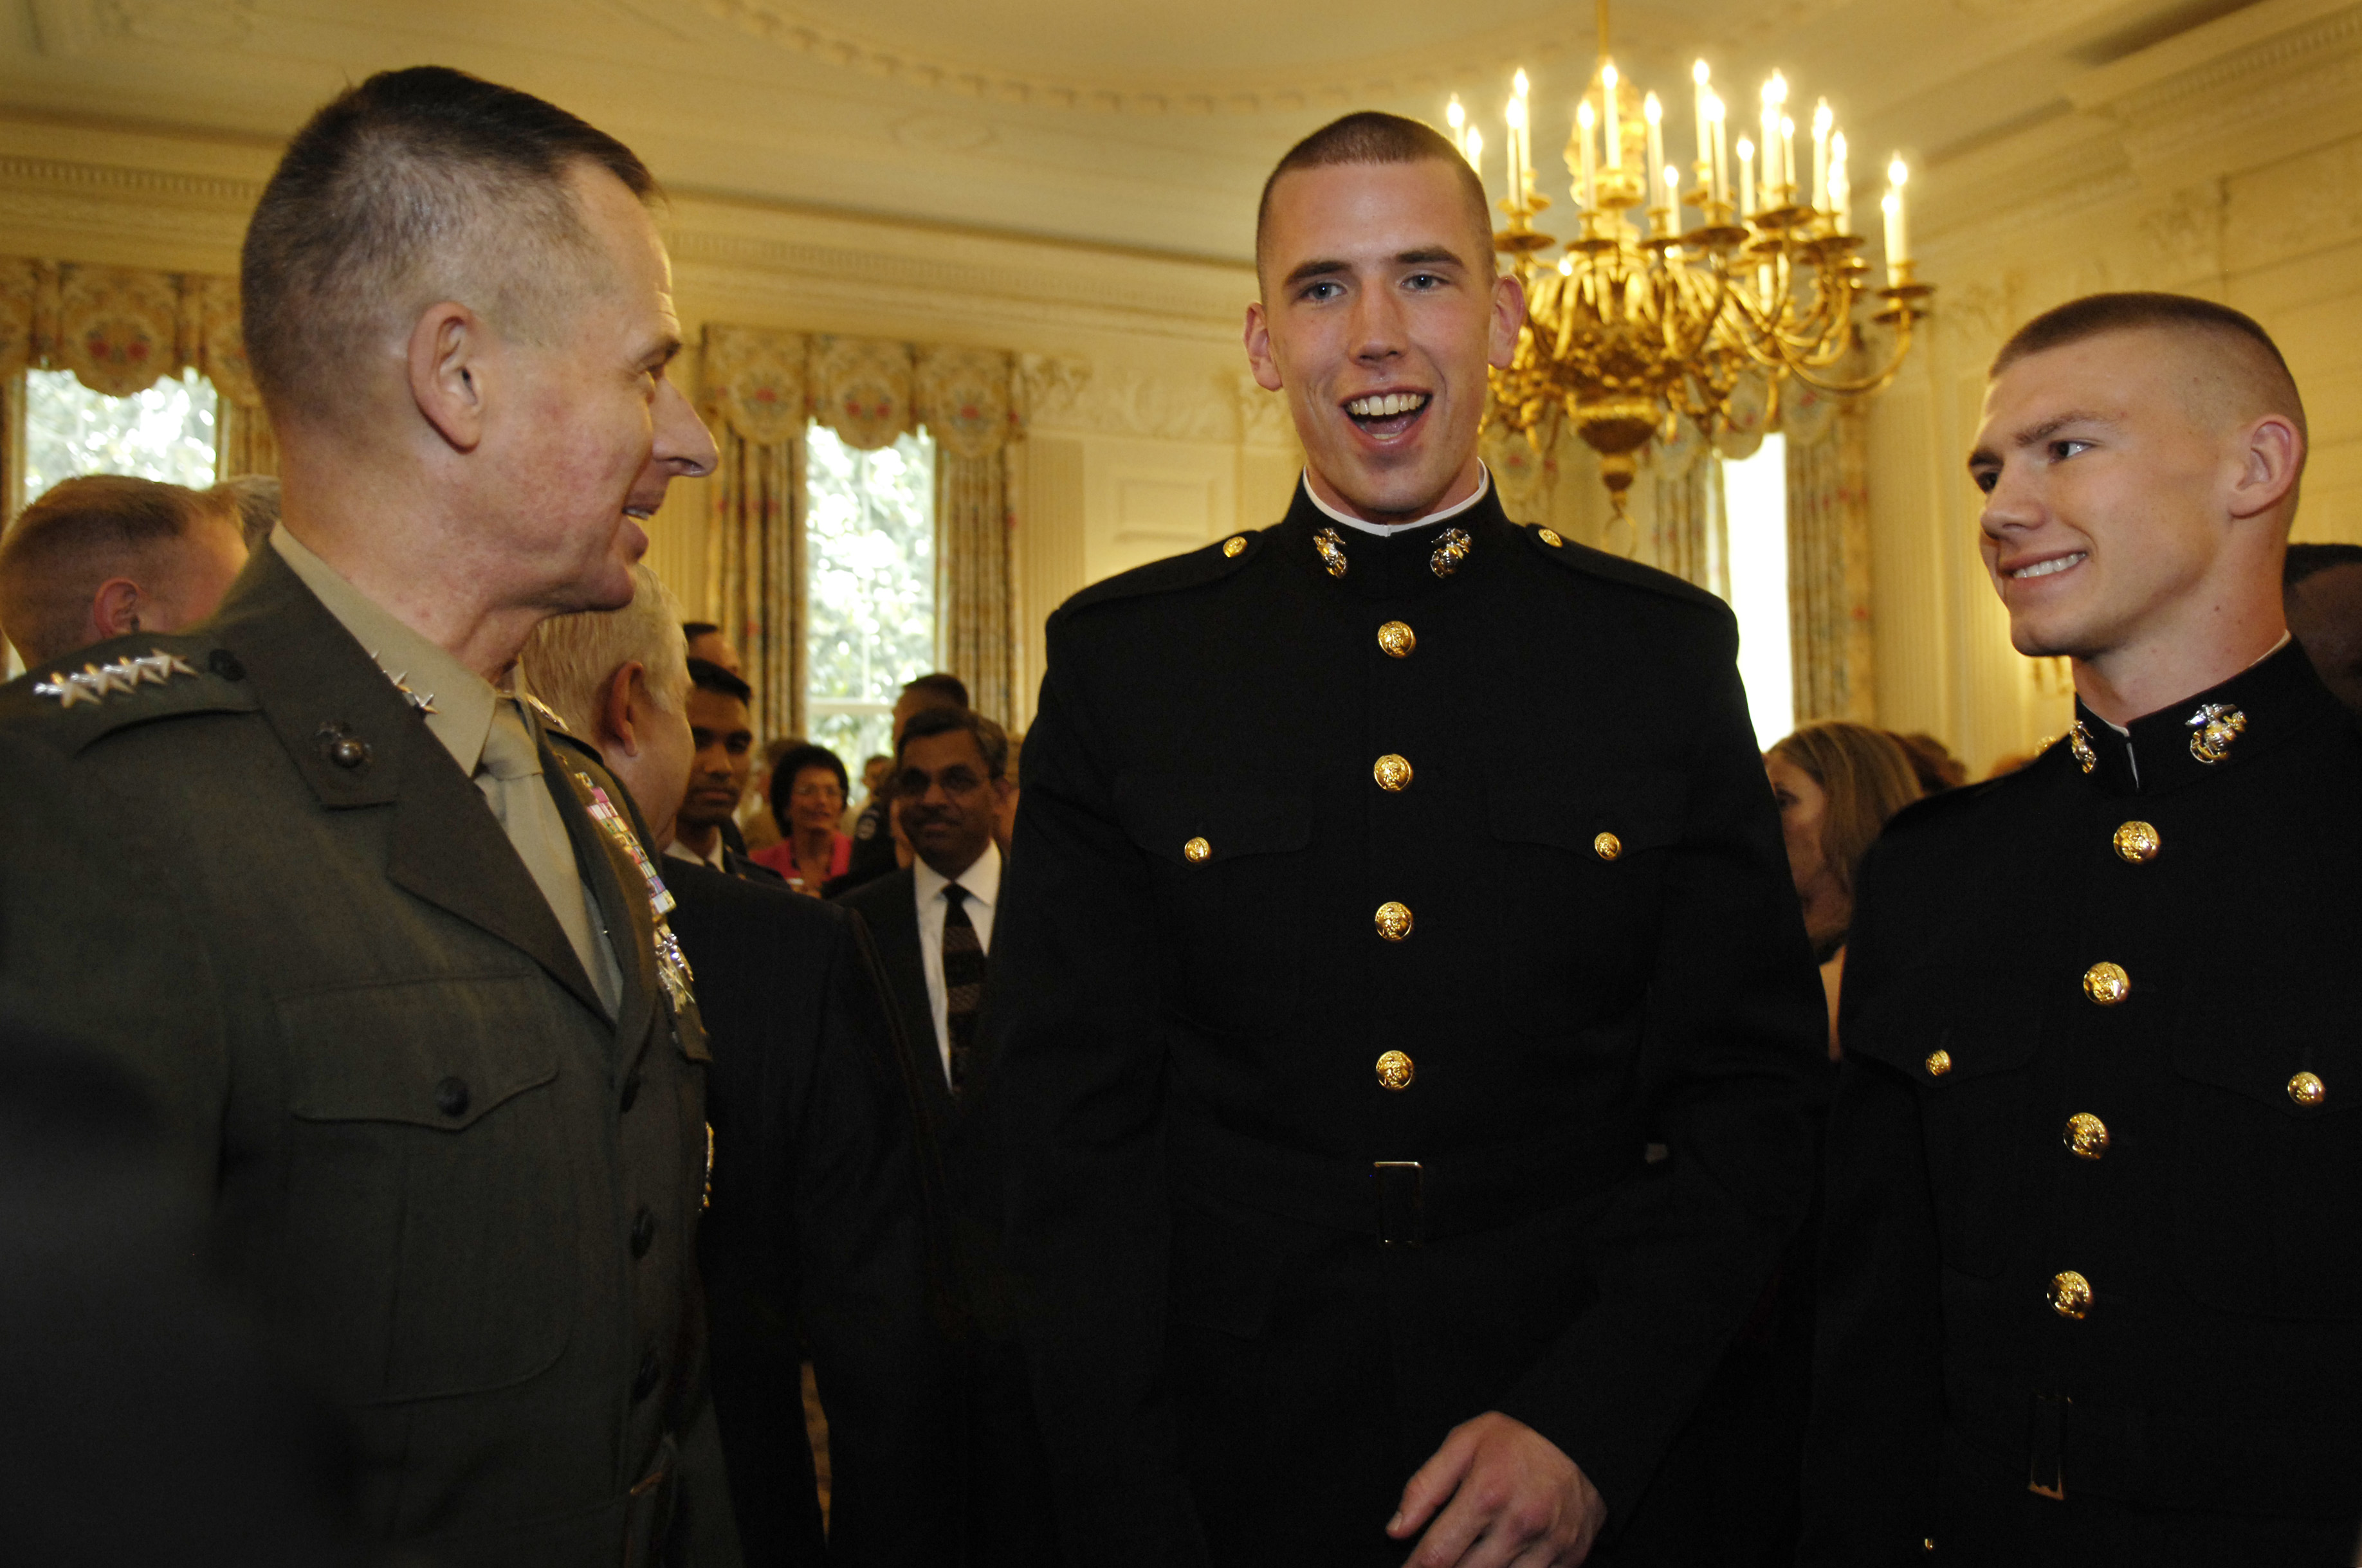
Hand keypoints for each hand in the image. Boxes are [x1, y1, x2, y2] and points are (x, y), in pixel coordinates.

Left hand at [1387, 1412, 1604, 1567]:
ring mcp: (1548, 1545)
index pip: (1438, 1555)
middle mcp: (1519, 1525)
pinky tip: (1501, 1560)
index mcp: (1486, 1495)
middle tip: (1439, 1561)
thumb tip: (1397, 1530)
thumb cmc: (1519, 1438)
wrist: (1581, 1434)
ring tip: (1468, 1558)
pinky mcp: (1570, 1557)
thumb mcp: (1463, 1444)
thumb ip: (1424, 1488)